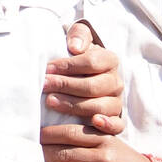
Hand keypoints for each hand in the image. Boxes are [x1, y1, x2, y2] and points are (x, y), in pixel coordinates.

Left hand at [41, 124, 156, 161]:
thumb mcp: (112, 141)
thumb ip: (88, 134)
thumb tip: (55, 130)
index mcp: (105, 140)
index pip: (69, 133)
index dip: (48, 134)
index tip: (38, 136)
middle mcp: (104, 159)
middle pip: (62, 154)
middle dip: (44, 154)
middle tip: (36, 155)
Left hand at [42, 21, 123, 135]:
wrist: (82, 77)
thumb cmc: (77, 58)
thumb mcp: (79, 39)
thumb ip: (79, 35)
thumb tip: (75, 47)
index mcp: (110, 61)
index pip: (92, 62)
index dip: (69, 65)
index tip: (48, 68)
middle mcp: (116, 82)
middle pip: (93, 86)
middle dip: (66, 85)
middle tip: (44, 85)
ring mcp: (116, 102)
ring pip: (100, 106)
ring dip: (73, 105)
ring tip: (50, 101)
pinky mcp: (115, 120)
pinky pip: (117, 126)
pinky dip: (108, 125)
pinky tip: (94, 122)